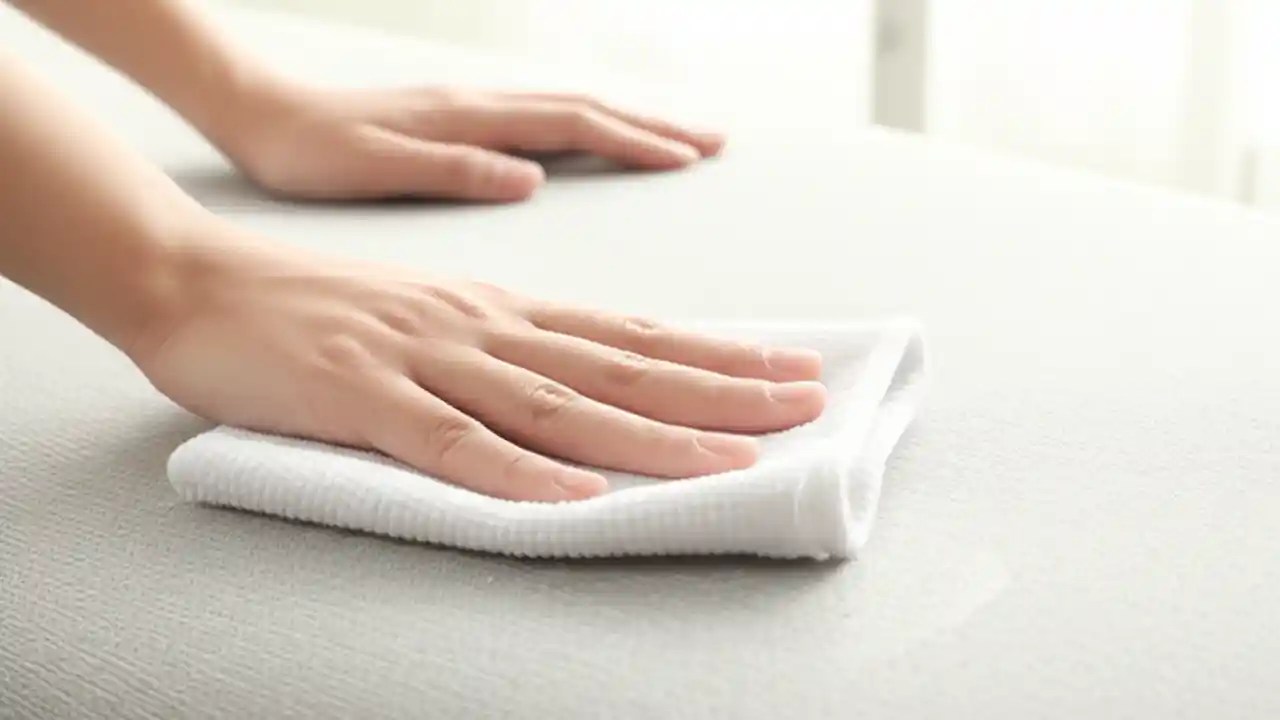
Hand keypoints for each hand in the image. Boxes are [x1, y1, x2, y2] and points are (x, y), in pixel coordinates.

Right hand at [135, 231, 824, 501]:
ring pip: (555, 402)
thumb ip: (503, 353)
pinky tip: (575, 495)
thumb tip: (579, 393)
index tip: (785, 370)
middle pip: (618, 363)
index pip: (627, 333)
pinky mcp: (361, 396)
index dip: (712, 354)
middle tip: (802, 405)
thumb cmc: (318, 310)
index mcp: (498, 311)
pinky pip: (448, 443)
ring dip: (648, 433)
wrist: (199, 282)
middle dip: (718, 389)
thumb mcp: (431, 320)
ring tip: (729, 459)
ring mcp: (422, 359)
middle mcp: (479, 327)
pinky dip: (515, 471)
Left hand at [221, 82, 724, 201]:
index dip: (635, 142)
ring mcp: (471, 110)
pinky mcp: (458, 121)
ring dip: (628, 123)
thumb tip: (528, 178)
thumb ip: (452, 170)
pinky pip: (542, 120)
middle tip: (712, 142)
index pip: (572, 124)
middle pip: (587, 109)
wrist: (258, 115)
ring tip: (675, 138)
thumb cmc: (310, 151)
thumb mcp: (375, 166)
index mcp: (469, 118)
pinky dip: (587, 127)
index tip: (689, 158)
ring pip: (568, 110)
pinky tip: (597, 142)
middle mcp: (479, 106)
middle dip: (653, 126)